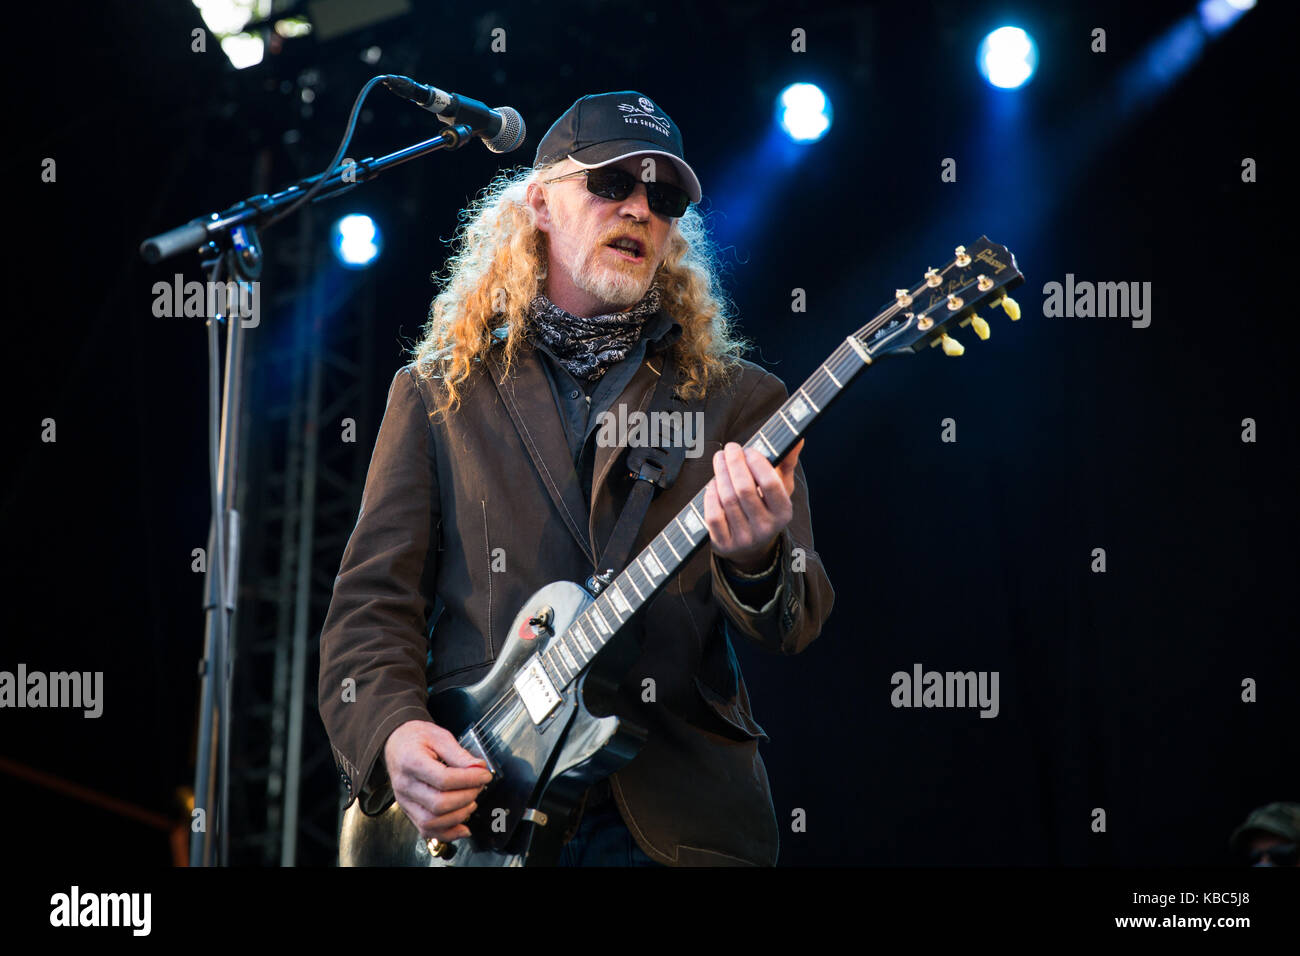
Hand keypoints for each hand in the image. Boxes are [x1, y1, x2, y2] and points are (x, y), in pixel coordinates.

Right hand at [383, 719, 493, 842]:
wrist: (396, 743)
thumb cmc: (416, 738)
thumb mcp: (439, 736)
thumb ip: (459, 754)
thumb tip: (479, 768)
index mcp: (411, 762)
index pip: (443, 779)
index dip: (469, 780)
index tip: (484, 774)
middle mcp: (405, 785)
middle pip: (438, 803)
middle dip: (466, 797)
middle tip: (479, 786)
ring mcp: (405, 801)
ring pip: (432, 822)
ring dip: (458, 815)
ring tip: (471, 801)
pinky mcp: (408, 811)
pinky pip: (426, 830)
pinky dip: (447, 833)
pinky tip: (463, 827)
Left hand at [703, 438, 802, 571]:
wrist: (752, 547)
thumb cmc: (767, 507)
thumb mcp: (781, 488)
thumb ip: (787, 462)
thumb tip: (798, 438)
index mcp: (784, 512)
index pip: (770, 483)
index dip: (756, 462)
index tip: (748, 449)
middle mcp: (766, 528)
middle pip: (744, 489)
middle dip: (734, 463)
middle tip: (729, 448)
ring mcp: (744, 538)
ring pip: (727, 499)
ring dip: (720, 474)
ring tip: (720, 461)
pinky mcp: (724, 544)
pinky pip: (713, 516)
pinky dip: (710, 496)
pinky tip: (712, 484)